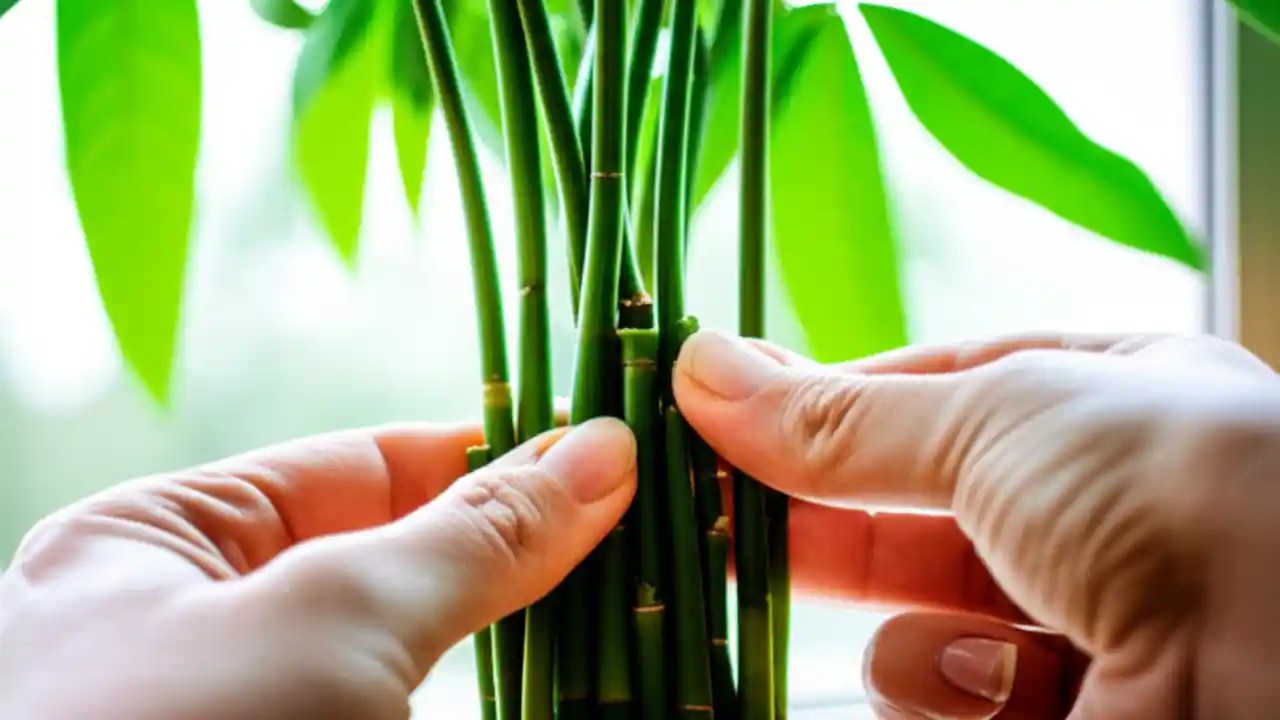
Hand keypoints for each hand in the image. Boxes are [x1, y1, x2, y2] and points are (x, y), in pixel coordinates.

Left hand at [0, 419, 635, 719]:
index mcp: (154, 543)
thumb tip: (599, 451)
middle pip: (390, 561)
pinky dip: (496, 694)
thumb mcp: (332, 621)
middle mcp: (190, 630)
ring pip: (411, 656)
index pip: (359, 466)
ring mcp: (249, 714)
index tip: (607, 453)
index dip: (488, 454)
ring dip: (518, 637)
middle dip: (513, 552)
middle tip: (638, 533)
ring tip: (627, 607)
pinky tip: (572, 683)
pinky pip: (400, 705)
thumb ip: (468, 536)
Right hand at [675, 331, 1279, 718]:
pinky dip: (961, 699)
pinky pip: (959, 701)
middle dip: (827, 517)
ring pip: (925, 621)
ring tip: (957, 638)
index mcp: (1111, 399)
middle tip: (720, 515)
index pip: (940, 389)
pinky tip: (1005, 691)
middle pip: (918, 511)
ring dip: (913, 628)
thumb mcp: (992, 415)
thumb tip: (705, 371)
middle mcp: (1105, 510)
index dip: (834, 402)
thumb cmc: (1168, 483)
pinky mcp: (1068, 713)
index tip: (732, 415)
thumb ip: (840, 416)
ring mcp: (1091, 622)